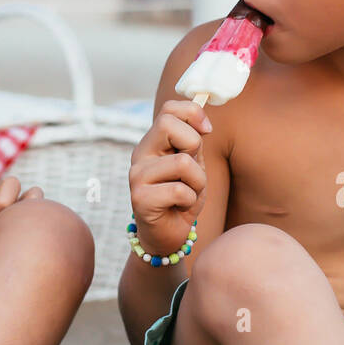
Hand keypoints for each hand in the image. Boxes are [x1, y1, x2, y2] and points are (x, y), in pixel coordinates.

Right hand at [128, 99, 208, 256]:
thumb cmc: (183, 197)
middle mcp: (140, 154)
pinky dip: (189, 201)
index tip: (207, 131)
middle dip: (193, 146)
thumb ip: (194, 142)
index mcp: (153, 142)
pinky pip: (180, 190)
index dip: (193, 113)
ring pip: (182, 162)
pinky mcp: (140, 199)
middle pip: (169, 125)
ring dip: (197, 182)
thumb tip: (203, 121)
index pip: (168, 109)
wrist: (169, 235)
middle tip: (192, 169)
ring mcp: (137, 176)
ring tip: (188, 194)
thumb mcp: (193, 165)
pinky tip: (179, 207)